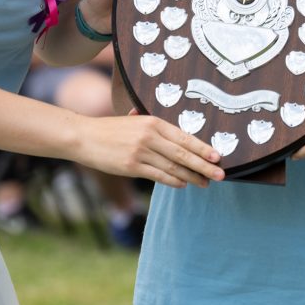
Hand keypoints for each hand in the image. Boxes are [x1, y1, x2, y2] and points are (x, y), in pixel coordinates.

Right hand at [76, 112, 224, 187]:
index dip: (203, 148)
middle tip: (221, 174)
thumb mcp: (134, 121)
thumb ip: (152, 125)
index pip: (184, 137)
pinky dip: (173, 181)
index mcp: (153, 122)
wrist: (84, 137)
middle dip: (204, 165)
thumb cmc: (110, 129)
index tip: (217, 156)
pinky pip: (158, 176)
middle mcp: (149, 136)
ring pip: (173, 167)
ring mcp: (140, 152)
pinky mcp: (132, 167)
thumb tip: (174, 133)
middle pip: (183, 154)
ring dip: (191, 177)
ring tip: (205, 182)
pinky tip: (183, 184)